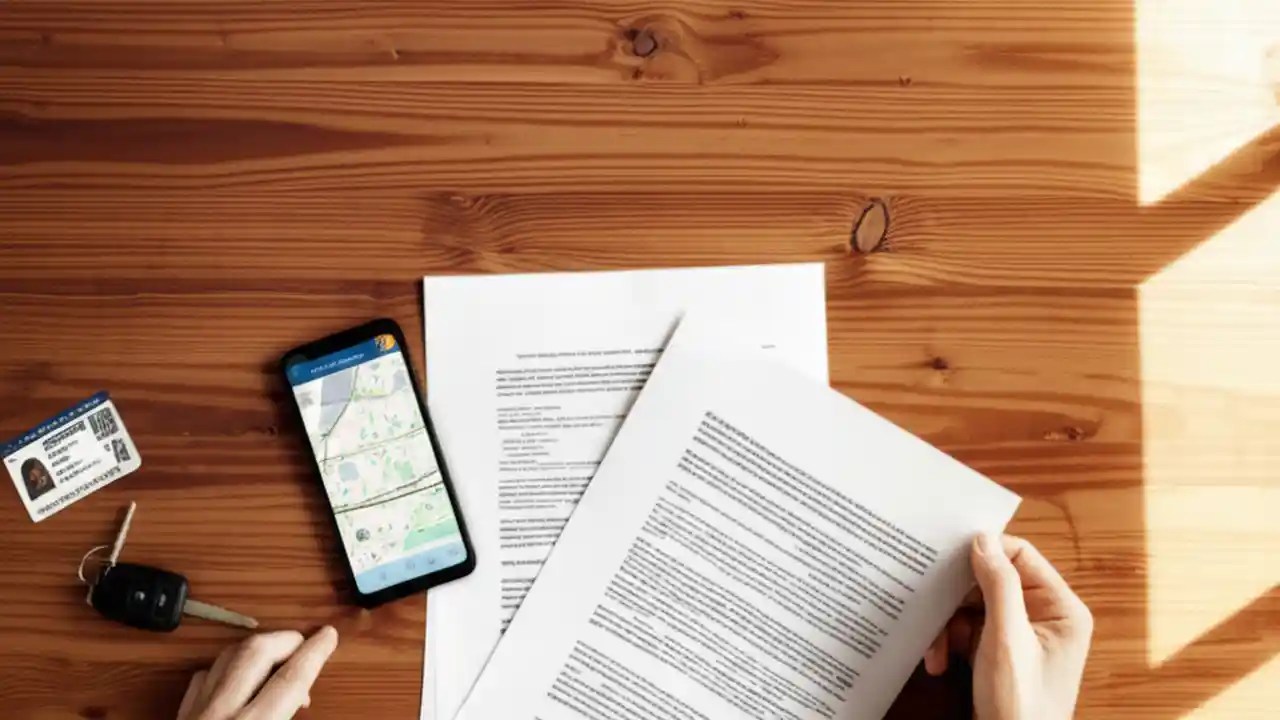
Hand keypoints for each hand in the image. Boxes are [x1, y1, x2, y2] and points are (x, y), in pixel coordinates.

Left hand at [177, 627, 338, 719]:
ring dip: (256, 650)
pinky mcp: (178, 718)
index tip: (328, 635)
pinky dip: (225, 671)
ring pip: (225, 658)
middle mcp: (221, 714)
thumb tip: (302, 699)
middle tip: (305, 645)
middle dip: (285, 640)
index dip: (314, 653)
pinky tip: (237, 681)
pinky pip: (201, 679)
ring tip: (277, 662)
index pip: (290, 680)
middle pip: (255, 653)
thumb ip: (286, 718)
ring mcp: (195, 714)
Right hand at [923, 534, 1092, 719]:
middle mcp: (1045, 617)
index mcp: (1061, 608)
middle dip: (957, 601)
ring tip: (935, 651)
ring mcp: (1021, 635)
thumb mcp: (1006, 640)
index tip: (947, 558)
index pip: (1021, 557)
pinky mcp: (1000, 652)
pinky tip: (937, 661)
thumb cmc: (1021, 706)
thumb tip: (982, 540)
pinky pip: (969, 630)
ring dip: (948, 626)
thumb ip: (998, 585)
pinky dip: (949, 643)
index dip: (983, 554)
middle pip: (991, 581)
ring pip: (973, 606)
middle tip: (933, 609)